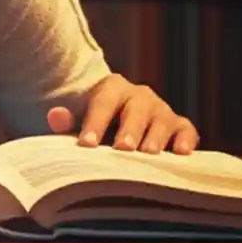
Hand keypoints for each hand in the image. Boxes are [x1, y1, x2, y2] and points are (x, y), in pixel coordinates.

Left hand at [46, 73, 198, 154]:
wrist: (118, 120)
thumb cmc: (95, 124)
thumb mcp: (79, 121)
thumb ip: (67, 120)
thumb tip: (55, 116)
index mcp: (112, 89)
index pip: (103, 103)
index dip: (94, 123)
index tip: (86, 144)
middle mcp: (139, 96)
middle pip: (136, 110)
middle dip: (130, 130)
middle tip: (123, 148)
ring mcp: (161, 110)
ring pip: (162, 120)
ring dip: (156, 137)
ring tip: (148, 153)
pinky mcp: (179, 125)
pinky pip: (186, 130)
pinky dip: (186, 139)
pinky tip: (182, 152)